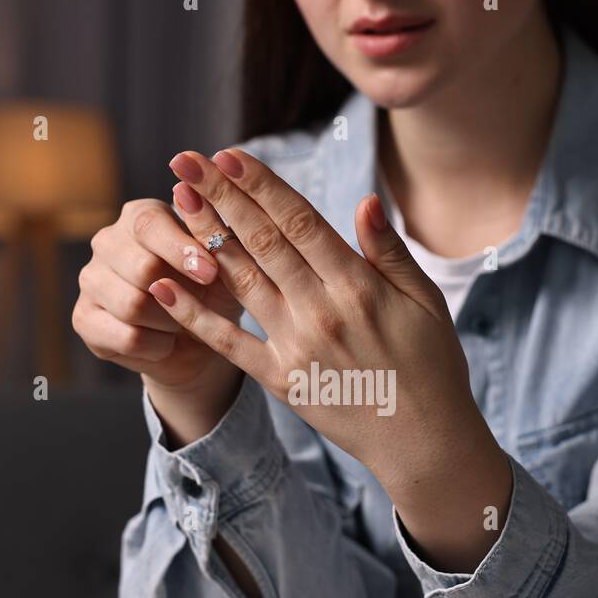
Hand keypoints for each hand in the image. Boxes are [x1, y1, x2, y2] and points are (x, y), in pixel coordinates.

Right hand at [73, 195, 245, 441]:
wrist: (200, 343)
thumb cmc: (214, 292)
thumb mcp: (224, 263)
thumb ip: (209, 229)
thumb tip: (190, 193)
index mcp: (139, 216)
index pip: (148, 224)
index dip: (180, 251)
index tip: (210, 273)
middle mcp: (107, 242)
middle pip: (140, 268)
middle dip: (181, 294)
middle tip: (201, 305)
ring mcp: (91, 280)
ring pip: (132, 305)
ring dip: (171, 322)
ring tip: (183, 321)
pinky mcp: (84, 319)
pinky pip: (126, 338)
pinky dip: (157, 346)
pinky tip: (166, 341)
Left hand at [148, 148, 503, 506]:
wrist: (424, 442)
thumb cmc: (432, 366)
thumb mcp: (426, 301)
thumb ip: (389, 252)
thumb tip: (364, 200)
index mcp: (358, 285)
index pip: (299, 220)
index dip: (260, 185)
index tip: (229, 155)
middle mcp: (321, 310)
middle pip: (262, 241)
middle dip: (221, 196)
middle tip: (187, 161)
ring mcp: (297, 345)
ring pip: (242, 280)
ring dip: (205, 238)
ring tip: (177, 202)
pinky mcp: (281, 380)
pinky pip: (231, 344)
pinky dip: (195, 316)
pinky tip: (165, 287)